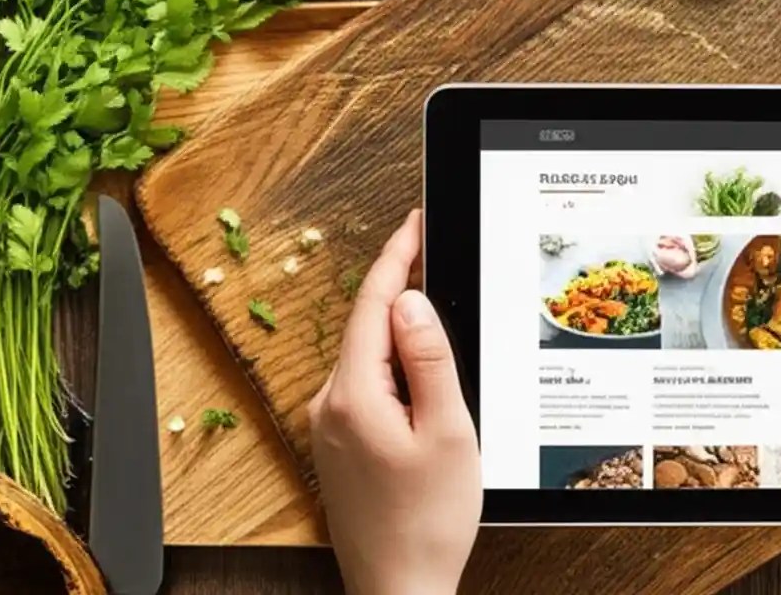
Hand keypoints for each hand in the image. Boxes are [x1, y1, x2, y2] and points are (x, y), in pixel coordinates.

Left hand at [309, 210, 480, 594]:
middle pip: (370, 326)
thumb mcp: (449, 431)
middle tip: (440, 256)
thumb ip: (430, 359)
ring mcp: (330, 426)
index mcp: (354, 395)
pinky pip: (368, 386)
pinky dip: (398, 371)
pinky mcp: (339, 444)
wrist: (399, 587)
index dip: (397, 255)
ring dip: (405, 338)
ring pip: (371, 358)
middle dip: (404, 290)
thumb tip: (411, 301)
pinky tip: (429, 387)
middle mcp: (330, 405)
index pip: (375, 304)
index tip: (414, 221)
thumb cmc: (428, 520)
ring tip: (449, 339)